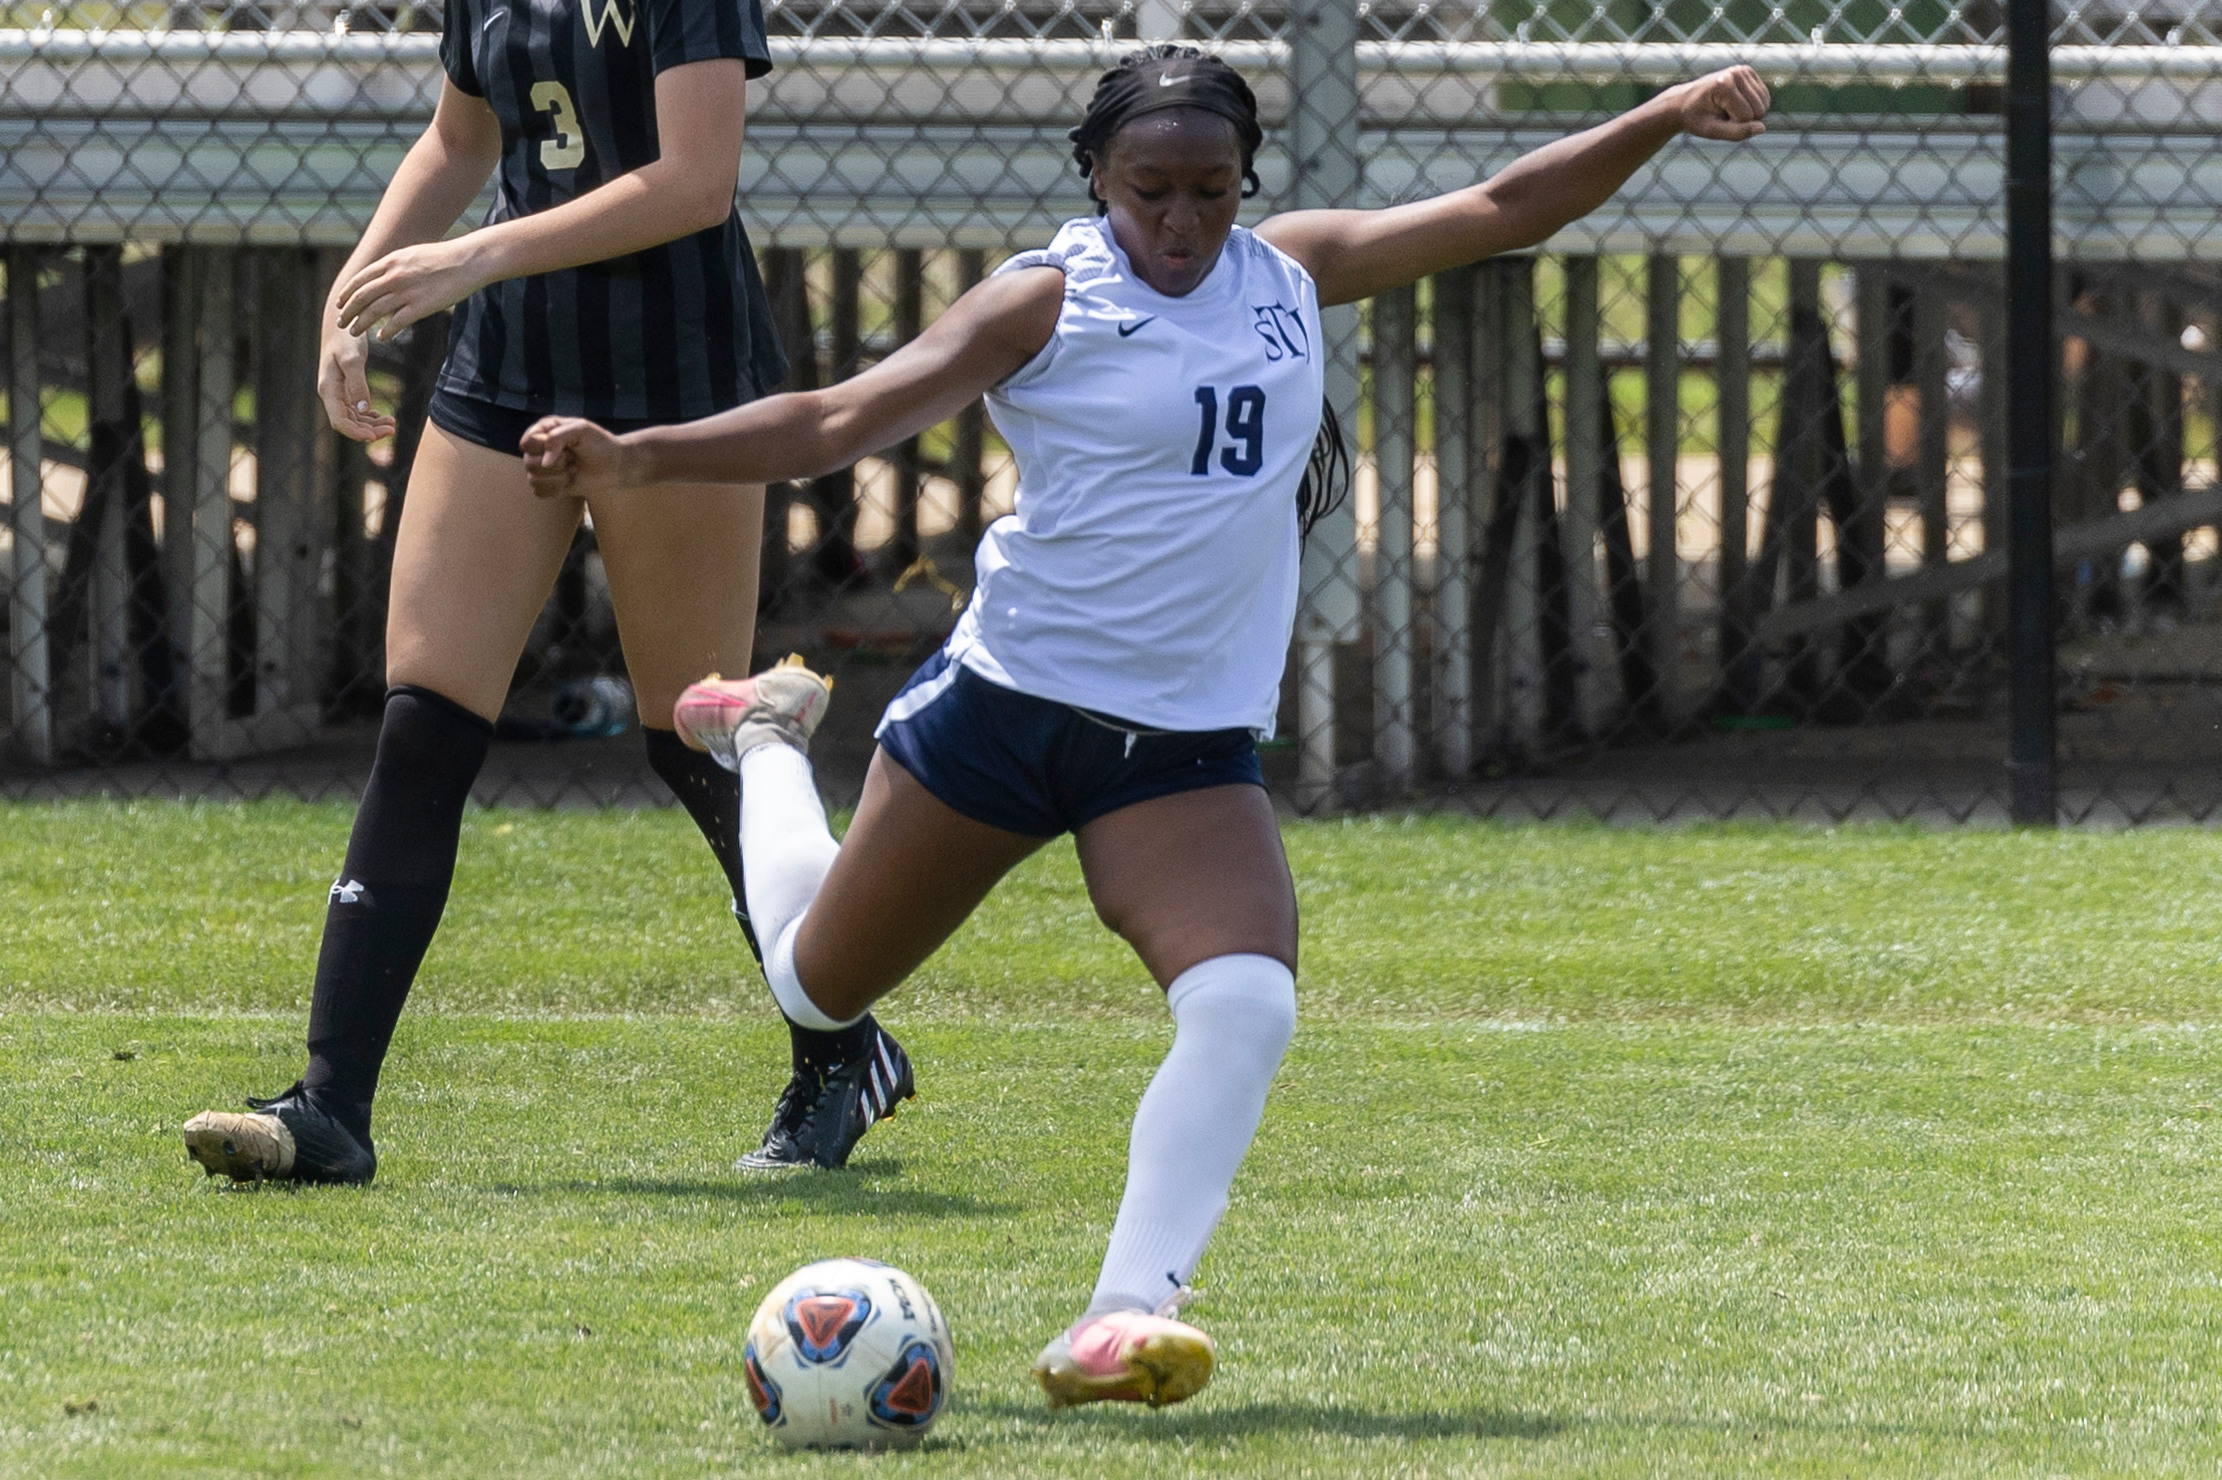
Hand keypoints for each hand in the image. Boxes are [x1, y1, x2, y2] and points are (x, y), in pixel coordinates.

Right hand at [316, 323, 396, 441]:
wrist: (341, 320)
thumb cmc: (345, 337)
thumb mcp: (353, 358)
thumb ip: (357, 384)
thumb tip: (363, 410)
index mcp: (328, 389)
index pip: (339, 422)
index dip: (356, 433)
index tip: (375, 437)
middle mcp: (330, 394)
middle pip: (348, 423)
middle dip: (369, 430)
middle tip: (392, 429)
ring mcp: (337, 391)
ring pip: (353, 417)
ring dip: (371, 424)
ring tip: (392, 424)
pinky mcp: (345, 387)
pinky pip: (356, 409)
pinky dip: (369, 416)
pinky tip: (384, 416)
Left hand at [334, 237, 487, 341]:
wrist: (466, 261)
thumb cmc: (443, 257)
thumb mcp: (412, 254)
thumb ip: (395, 266)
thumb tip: (383, 275)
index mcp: (390, 262)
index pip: (360, 280)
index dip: (347, 293)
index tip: (340, 303)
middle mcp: (394, 277)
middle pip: (362, 297)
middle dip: (348, 311)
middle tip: (341, 322)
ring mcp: (406, 292)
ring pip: (374, 311)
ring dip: (361, 323)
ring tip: (354, 333)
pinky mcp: (420, 306)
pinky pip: (397, 322)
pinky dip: (386, 331)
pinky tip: (382, 338)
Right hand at [521, 416, 636, 499]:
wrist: (614, 466)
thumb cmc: (599, 444)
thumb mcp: (581, 430)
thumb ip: (557, 438)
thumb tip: (544, 462)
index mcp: (543, 429)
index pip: (527, 443)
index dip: (544, 449)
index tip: (566, 448)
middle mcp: (538, 447)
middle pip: (529, 463)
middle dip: (556, 465)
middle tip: (572, 459)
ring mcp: (541, 466)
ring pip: (533, 479)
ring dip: (558, 478)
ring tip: (573, 469)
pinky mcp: (548, 483)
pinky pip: (539, 492)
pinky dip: (556, 489)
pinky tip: (569, 481)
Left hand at [1676, 66, 1769, 141]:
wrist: (1684, 102)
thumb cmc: (1696, 118)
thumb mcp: (1711, 131)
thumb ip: (1736, 133)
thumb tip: (1762, 128)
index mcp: (1724, 84)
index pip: (1746, 117)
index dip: (1733, 124)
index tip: (1715, 118)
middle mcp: (1736, 72)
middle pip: (1759, 110)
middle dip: (1742, 119)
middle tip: (1721, 113)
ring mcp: (1744, 70)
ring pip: (1764, 105)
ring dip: (1748, 113)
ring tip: (1726, 108)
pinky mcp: (1749, 72)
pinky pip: (1765, 98)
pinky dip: (1752, 106)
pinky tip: (1735, 102)